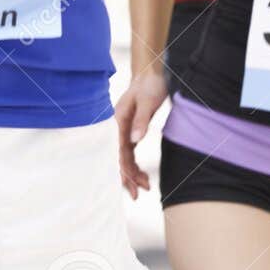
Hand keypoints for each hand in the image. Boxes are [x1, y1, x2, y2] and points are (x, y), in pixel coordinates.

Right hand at [114, 69, 167, 198]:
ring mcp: (124, 130)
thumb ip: (140, 121)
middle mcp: (118, 128)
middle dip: (128, 177)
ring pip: (125, 157)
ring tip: (145, 187)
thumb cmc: (148, 86)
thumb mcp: (146, 102)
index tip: (131, 185)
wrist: (150, 74)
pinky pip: (130, 152)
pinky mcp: (132, 131)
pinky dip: (136, 164)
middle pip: (120, 157)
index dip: (124, 169)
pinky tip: (142, 174)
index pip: (119, 151)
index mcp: (118, 121)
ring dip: (133, 173)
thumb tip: (134, 141)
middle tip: (138, 194)